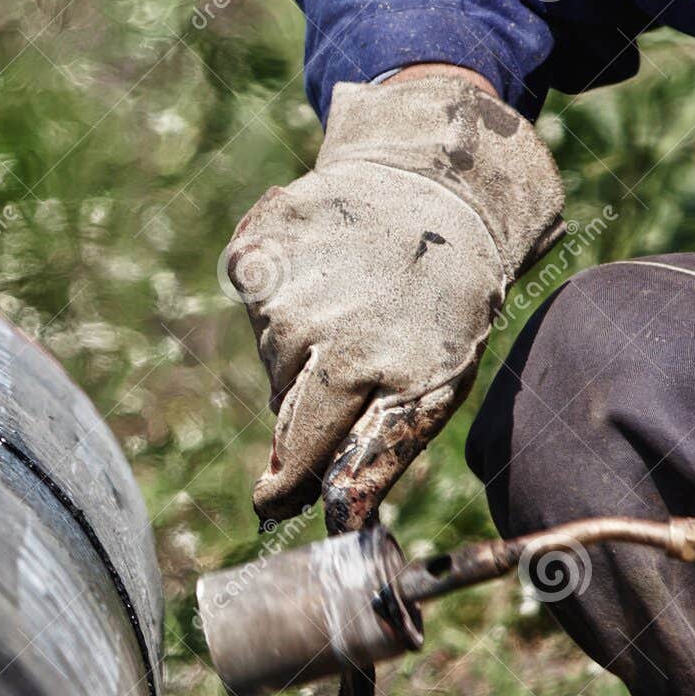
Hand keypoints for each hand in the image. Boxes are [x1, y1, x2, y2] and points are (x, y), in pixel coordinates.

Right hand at [222, 72, 564, 525]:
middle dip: (294, 446)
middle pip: (292, 425)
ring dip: (300, 365)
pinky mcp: (255, 257)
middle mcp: (338, 337)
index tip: (274, 507)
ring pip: (275, 370)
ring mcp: (290, 296)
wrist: (435, 184)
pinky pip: (254, 316)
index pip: (332, 455)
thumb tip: (331, 511)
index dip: (297, 487)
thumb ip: (378, 444)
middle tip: (318, 424)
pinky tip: (317, 280)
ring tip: (347, 317)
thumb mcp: (435, 379)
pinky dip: (277, 308)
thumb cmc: (440, 306)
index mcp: (394, 374)